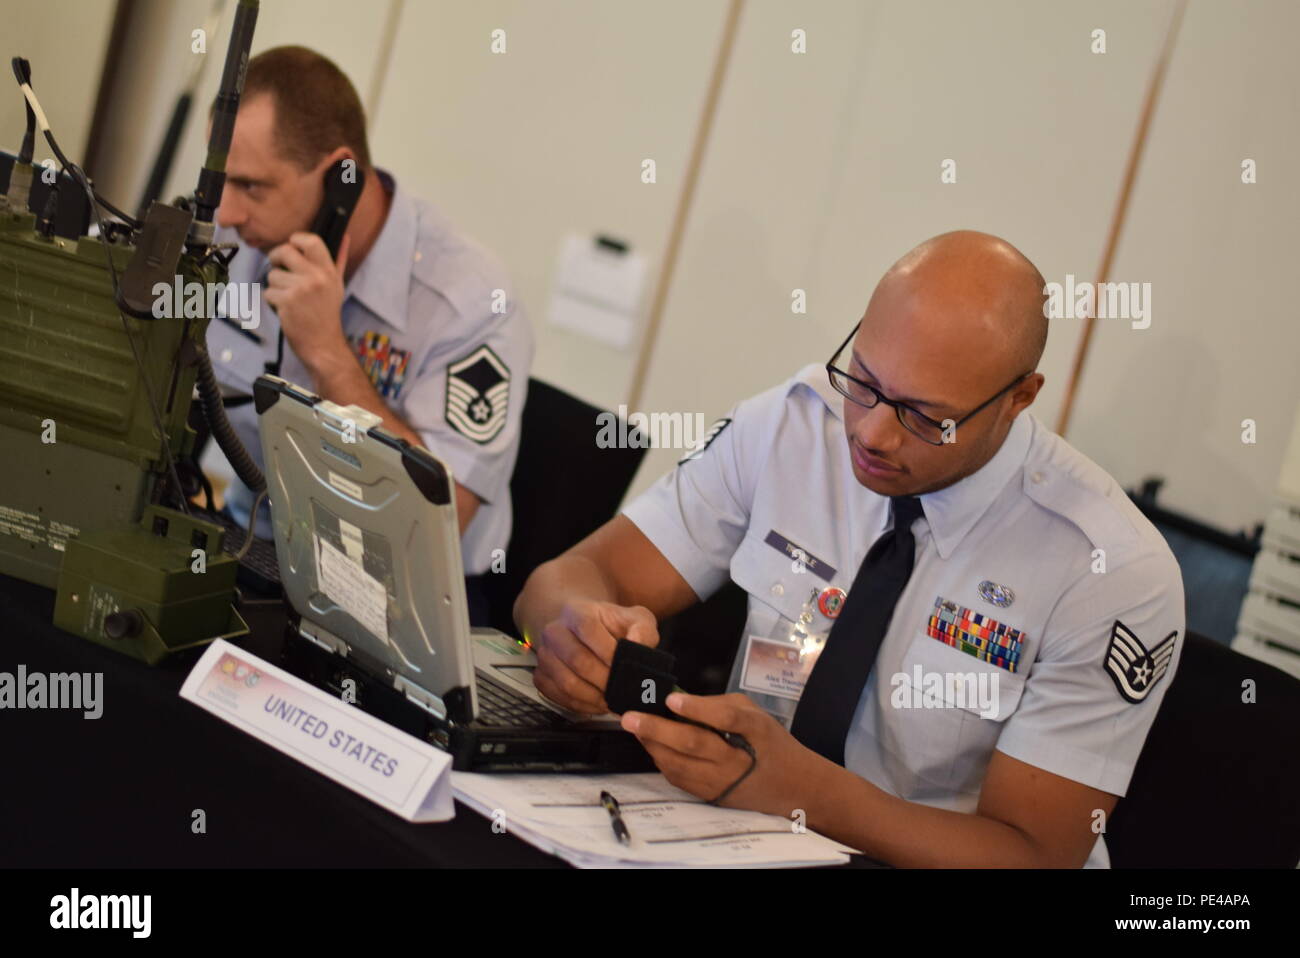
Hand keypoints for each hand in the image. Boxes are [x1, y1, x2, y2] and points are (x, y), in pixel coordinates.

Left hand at [262, 231, 352, 378]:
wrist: (323, 344)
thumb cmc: (327, 314)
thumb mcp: (337, 285)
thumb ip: (338, 260)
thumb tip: (345, 237)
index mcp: (328, 271)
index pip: (312, 241)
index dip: (296, 240)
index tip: (292, 247)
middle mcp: (316, 278)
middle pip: (285, 251)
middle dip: (276, 257)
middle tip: (278, 267)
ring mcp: (301, 290)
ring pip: (272, 275)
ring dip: (275, 286)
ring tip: (288, 298)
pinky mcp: (286, 302)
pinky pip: (268, 292)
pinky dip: (272, 301)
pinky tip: (284, 309)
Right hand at [531, 599, 658, 714]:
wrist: (586, 631)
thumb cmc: (613, 627)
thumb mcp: (635, 620)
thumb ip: (642, 630)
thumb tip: (637, 644)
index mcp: (577, 612)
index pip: (587, 629)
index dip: (607, 652)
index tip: (626, 668)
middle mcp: (554, 631)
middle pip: (576, 660)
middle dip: (603, 680)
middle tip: (622, 691)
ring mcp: (545, 655)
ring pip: (566, 682)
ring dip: (592, 697)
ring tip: (612, 701)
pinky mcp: (541, 676)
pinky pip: (558, 697)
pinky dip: (581, 705)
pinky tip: (598, 705)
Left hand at [622, 691, 829, 818]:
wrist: (791, 786)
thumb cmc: (771, 743)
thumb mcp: (754, 714)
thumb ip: (720, 707)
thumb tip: (682, 701)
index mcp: (753, 733)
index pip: (725, 719)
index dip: (697, 709)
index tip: (672, 700)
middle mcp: (735, 761)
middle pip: (692, 744)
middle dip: (657, 729)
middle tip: (630, 716)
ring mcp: (720, 783)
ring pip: (678, 765)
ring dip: (652, 746)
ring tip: (635, 727)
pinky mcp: (710, 796)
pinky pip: (678, 778)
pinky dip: (662, 760)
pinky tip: (652, 745)